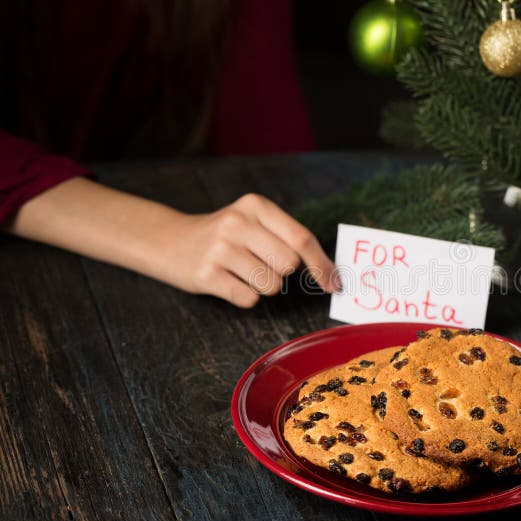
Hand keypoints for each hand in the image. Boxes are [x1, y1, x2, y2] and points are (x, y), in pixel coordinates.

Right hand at [7, 178, 337, 308]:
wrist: (170, 240)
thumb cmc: (226, 235)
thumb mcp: (254, 221)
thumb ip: (288, 238)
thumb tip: (330, 273)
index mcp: (256, 206)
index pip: (302, 239)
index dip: (322, 265)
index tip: (334, 284)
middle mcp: (237, 222)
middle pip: (289, 265)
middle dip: (282, 273)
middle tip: (260, 264)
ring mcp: (220, 248)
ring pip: (271, 285)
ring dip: (263, 286)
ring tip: (242, 271)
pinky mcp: (206, 274)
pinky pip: (248, 299)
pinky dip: (245, 297)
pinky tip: (229, 282)